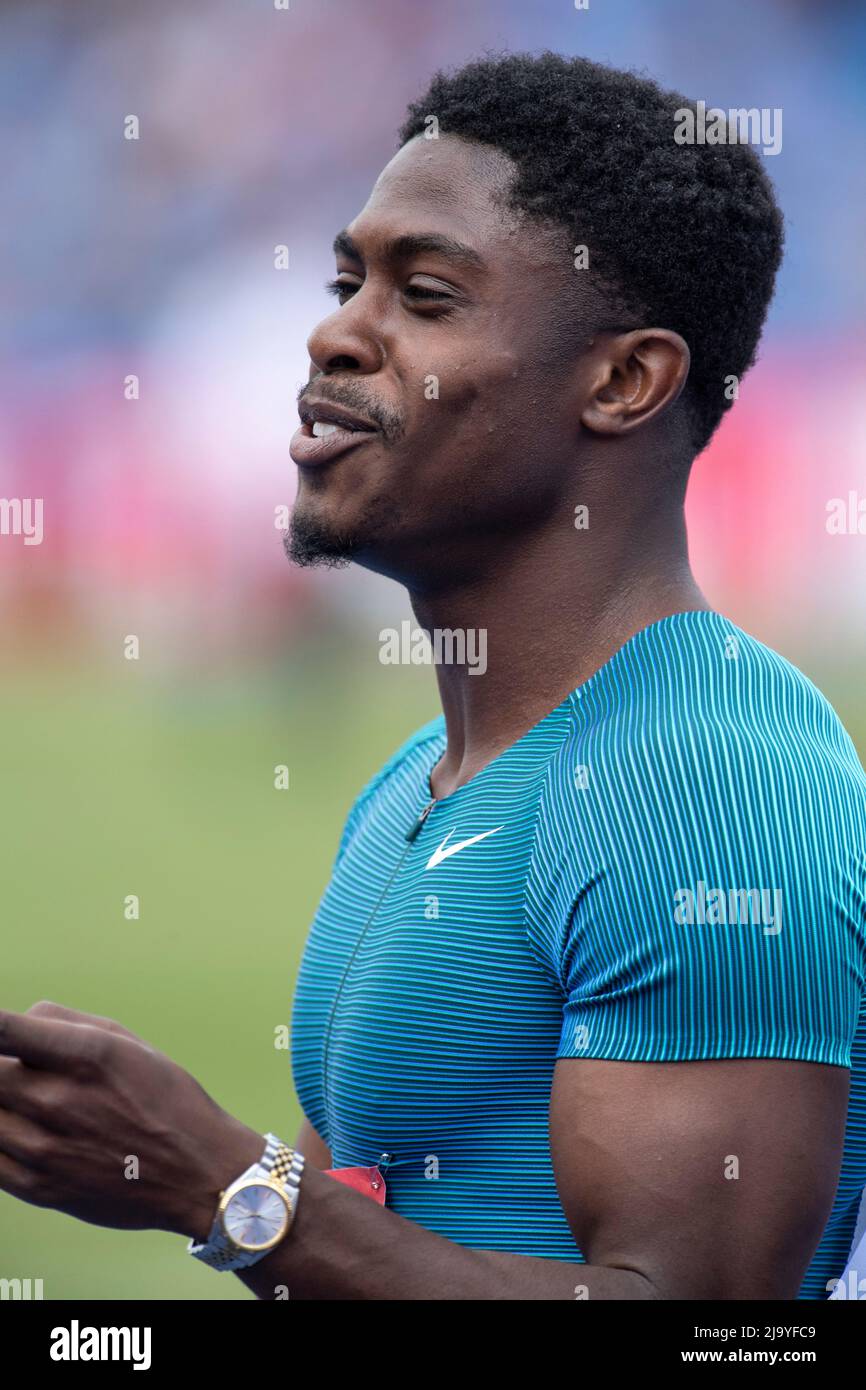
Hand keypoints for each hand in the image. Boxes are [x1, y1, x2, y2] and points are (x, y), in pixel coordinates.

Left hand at [0, 1001, 262, 1240]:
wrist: (196, 1173)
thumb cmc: (165, 1097)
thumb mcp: (126, 1041)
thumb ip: (62, 1022)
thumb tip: (14, 1022)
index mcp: (85, 1054)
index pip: (3, 1029)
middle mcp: (59, 1100)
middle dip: (1, 1065)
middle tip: (18, 1068)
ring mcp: (43, 1148)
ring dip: (2, 1100)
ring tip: (30, 1100)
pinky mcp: (36, 1187)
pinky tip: (18, 1127)